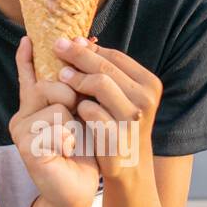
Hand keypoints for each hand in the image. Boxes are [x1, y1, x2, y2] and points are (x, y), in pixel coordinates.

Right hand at [8, 35, 98, 206]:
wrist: (74, 193)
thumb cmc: (81, 155)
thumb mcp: (82, 117)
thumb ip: (75, 91)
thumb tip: (80, 52)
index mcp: (34, 107)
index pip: (29, 76)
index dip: (27, 58)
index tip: (27, 39)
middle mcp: (22, 115)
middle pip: (51, 85)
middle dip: (73, 98)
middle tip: (78, 121)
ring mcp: (21, 131)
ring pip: (58, 107)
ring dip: (75, 125)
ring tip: (71, 142)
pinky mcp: (26, 147)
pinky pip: (57, 128)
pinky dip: (70, 140)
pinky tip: (65, 153)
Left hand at [53, 36, 161, 183]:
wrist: (129, 166)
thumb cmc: (119, 122)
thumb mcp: (121, 94)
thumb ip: (106, 70)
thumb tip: (78, 40)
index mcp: (149, 84)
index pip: (115, 57)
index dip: (90, 48)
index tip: (70, 40)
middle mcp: (145, 100)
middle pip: (105, 67)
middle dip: (78, 55)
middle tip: (57, 47)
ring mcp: (133, 119)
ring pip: (100, 84)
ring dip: (77, 79)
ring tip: (61, 76)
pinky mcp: (117, 137)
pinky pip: (90, 111)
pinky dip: (79, 106)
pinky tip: (74, 108)